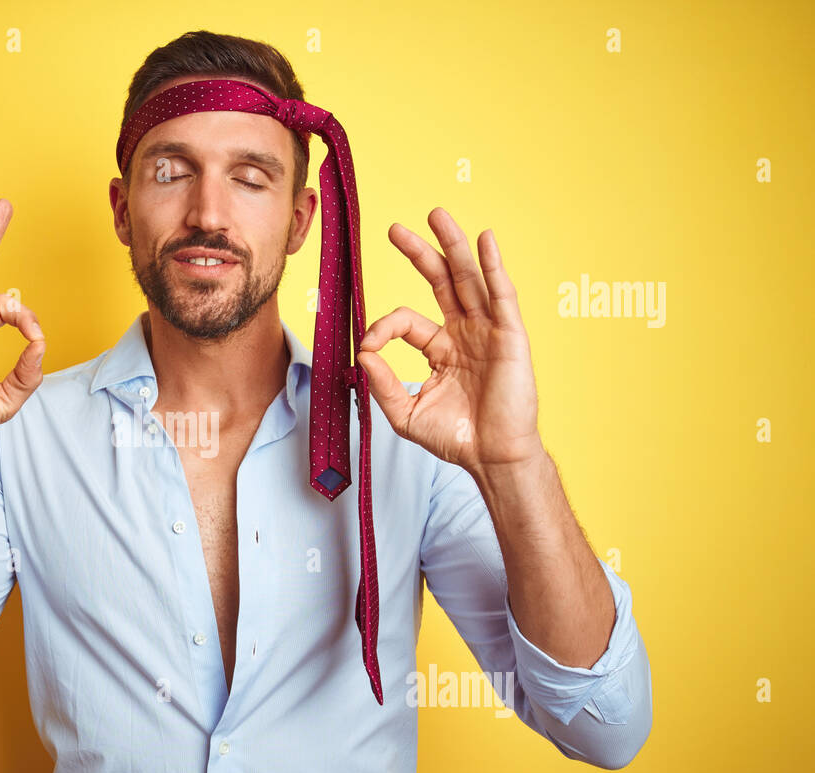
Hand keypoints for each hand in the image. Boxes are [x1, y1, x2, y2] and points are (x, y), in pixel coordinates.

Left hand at [355, 207, 542, 473]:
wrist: (492, 458)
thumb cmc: (455, 439)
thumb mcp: (405, 413)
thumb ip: (382, 384)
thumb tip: (362, 353)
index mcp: (440, 349)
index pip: (407, 320)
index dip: (384, 327)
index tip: (369, 345)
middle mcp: (464, 334)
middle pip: (441, 282)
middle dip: (420, 253)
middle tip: (395, 229)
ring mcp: (488, 332)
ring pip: (468, 279)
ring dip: (453, 245)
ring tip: (436, 214)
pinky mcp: (510, 336)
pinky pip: (501, 294)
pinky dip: (493, 265)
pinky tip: (484, 240)